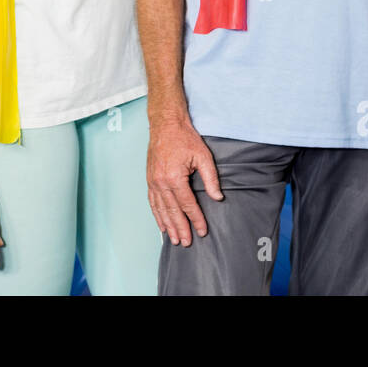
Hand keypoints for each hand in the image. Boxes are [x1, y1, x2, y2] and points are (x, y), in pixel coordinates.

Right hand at [146, 116, 222, 247]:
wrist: (165, 123)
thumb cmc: (184, 137)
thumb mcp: (203, 156)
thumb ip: (210, 179)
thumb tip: (217, 197)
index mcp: (174, 177)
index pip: (188, 205)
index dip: (196, 219)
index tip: (203, 231)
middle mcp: (161, 182)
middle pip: (172, 211)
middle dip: (181, 228)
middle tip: (187, 242)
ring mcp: (153, 181)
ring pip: (160, 209)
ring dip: (168, 226)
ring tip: (175, 239)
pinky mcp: (149, 179)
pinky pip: (152, 202)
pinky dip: (157, 215)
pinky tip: (161, 225)